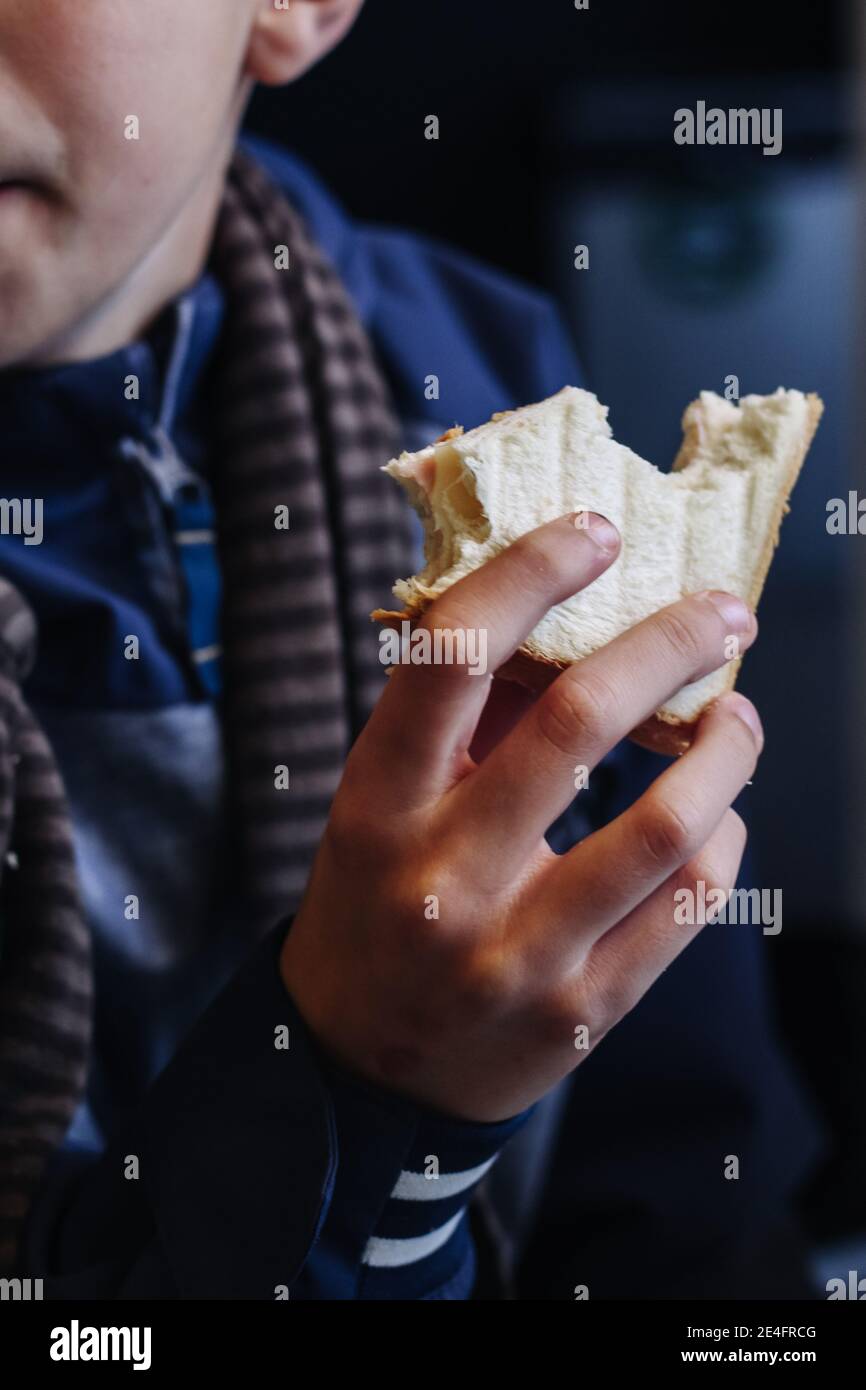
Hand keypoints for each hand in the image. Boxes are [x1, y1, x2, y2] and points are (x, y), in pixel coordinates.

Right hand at [280, 513, 761, 1121]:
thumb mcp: (382, 808)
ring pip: (664, 823)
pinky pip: (687, 904)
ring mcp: (518, 953)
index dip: (530, 574)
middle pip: (577, 721)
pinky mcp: (582, 1011)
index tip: (597, 534)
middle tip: (723, 611)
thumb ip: (464, 724)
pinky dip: (721, 837)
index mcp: (377, 805)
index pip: (450, 658)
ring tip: (738, 714)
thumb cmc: (375, 906)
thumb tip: (569, 620)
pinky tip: (718, 812)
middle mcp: (443, 877)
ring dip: (726, 748)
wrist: (361, 1069)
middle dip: (670, 643)